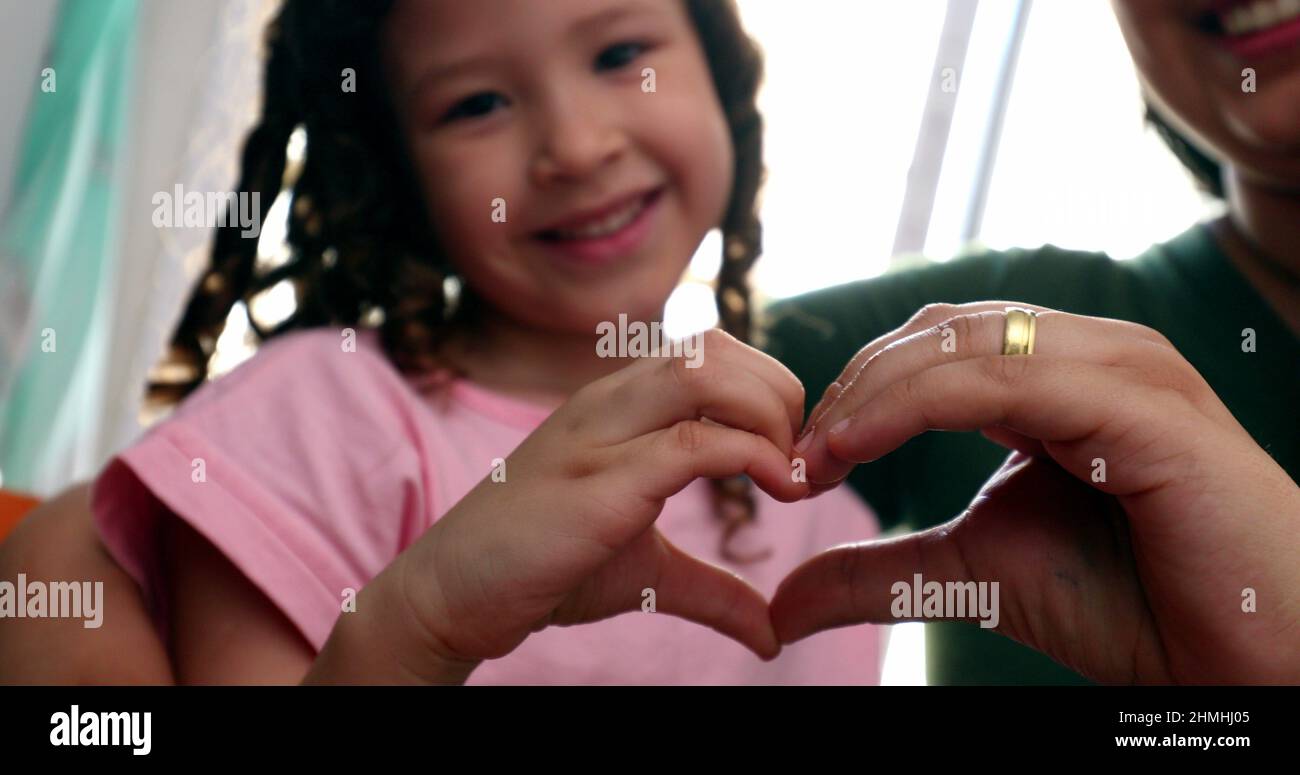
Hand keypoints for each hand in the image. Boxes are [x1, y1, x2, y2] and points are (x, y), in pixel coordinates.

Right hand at [389, 330, 807, 669]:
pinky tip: (778, 492)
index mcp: (619, 406)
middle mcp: (608, 402)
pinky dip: (752, 456)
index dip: (771, 391)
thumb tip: (771, 632)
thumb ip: (712, 588)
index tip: (793, 459)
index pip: (712, 351)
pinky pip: (691, 441)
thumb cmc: (542, 569)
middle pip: (716, 346)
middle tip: (800, 463)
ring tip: (789, 476)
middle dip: (781, 393)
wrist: (449, 594)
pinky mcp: (597, 483)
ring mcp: (599, 435)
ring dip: (769, 413)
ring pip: (705, 370)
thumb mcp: (647, 572)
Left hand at [774, 302, 1299, 682]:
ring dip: (873, 392)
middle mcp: (1088, 353)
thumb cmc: (1130, 607)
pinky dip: (916, 405)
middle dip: (852, 387)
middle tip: (798, 457)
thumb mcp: (970, 576)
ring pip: (962, 342)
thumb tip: (783, 604)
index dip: (854, 393)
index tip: (798, 463)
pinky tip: (858, 445)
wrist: (1241, 660)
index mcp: (1055, 377)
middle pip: (935, 331)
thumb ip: (878, 573)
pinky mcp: (1142, 403)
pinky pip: (1005, 379)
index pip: (929, 346)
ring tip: (818, 454)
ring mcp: (1120, 367)